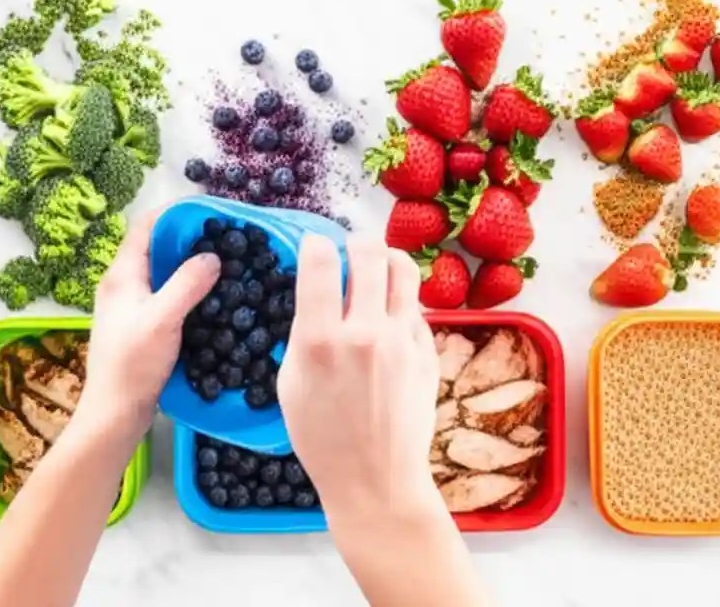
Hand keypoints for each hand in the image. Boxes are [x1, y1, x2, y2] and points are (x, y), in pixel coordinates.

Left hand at [80, 210, 219, 437]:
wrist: (115, 412)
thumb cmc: (133, 364)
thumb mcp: (163, 319)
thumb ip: (187, 284)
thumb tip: (212, 256)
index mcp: (122, 275)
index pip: (146, 226)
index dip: (175, 213)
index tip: (210, 211)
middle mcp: (123, 284)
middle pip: (156, 246)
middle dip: (189, 238)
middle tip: (225, 237)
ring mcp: (132, 305)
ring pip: (163, 272)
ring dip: (190, 264)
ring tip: (225, 262)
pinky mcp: (141, 325)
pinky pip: (166, 294)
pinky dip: (187, 288)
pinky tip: (211, 297)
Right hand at [278, 235, 442, 523]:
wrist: (376, 479)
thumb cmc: (323, 438)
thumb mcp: (291, 384)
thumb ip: (304, 332)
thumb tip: (316, 292)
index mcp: (321, 340)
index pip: (320, 260)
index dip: (314, 245)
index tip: (313, 248)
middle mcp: (366, 333)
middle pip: (369, 252)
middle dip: (355, 241)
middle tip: (349, 250)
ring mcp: (404, 341)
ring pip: (404, 269)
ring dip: (386, 259)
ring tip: (376, 268)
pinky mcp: (428, 352)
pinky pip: (416, 308)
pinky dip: (401, 303)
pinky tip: (389, 318)